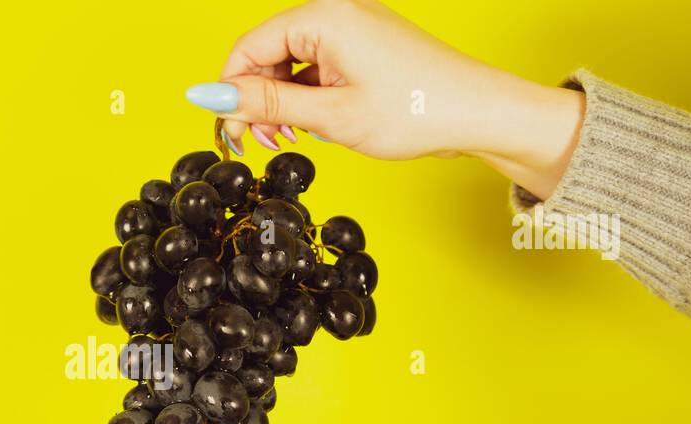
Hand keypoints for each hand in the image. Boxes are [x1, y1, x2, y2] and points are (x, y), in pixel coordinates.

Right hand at [191, 0, 583, 199]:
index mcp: (322, 18)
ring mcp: (352, 28)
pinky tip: (316, 125)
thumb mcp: (329, 115)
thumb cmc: (416, 110)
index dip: (231, 92)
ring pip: (290, 64)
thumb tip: (212, 96)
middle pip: (266, 54)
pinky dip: (307, 97)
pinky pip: (316, 67)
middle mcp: (335, 12)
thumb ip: (266, 104)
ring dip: (282, 103)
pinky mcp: (364, 45)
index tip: (229, 132)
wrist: (478, 113)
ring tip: (293, 138)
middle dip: (257, 100)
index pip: (248, 48)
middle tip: (263, 143)